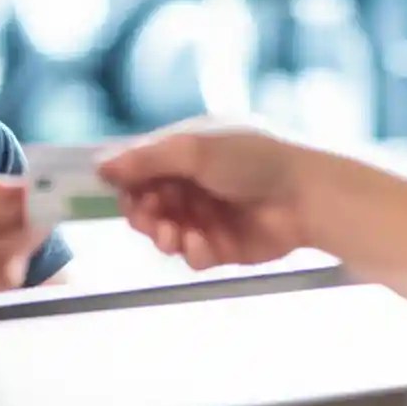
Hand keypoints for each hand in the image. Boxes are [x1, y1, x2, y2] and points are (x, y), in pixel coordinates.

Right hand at [98, 118, 314, 269]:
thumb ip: (146, 160)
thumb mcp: (195, 150)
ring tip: (173, 233)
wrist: (306, 196)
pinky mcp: (221, 248)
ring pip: (164, 234)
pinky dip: (192, 251)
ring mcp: (205, 217)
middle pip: (146, 205)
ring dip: (163, 235)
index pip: (140, 170)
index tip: (114, 192)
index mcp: (185, 154)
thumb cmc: (252, 160)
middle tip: (149, 216)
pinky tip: (203, 243)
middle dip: (142, 213)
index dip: (124, 182)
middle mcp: (191, 185)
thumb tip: (100, 166)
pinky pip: (191, 255)